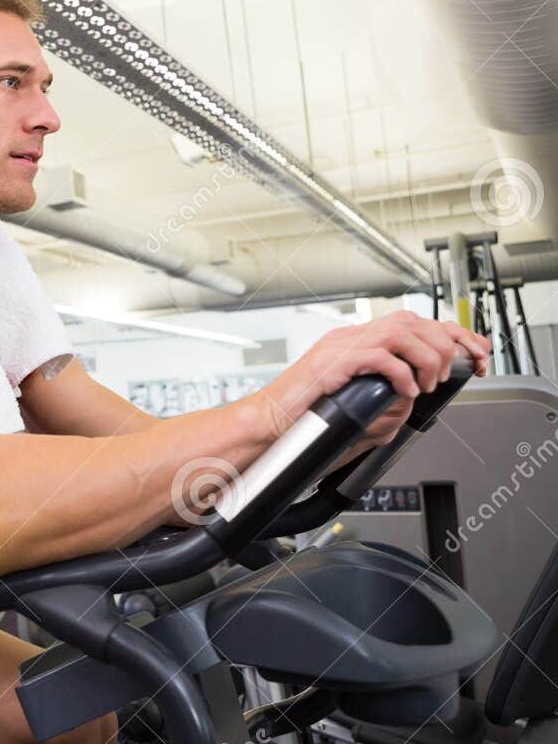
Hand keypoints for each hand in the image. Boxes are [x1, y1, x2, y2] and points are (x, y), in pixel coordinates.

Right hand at [255, 311, 489, 443]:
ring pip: (402, 332)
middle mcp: (350, 337)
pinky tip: (404, 389)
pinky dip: (401, 373)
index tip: (476, 353)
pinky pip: (378, 356)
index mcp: (357, 342)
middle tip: (447, 376)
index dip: (453, 335)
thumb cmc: (304, 415)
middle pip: (414, 321)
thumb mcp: (352, 398)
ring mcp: (340, 347)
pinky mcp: (332, 363)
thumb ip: (384, 391)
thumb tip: (413, 393)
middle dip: (447, 346)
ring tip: (426, 383)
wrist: (267, 422)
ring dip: (426, 358)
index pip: (415, 323)